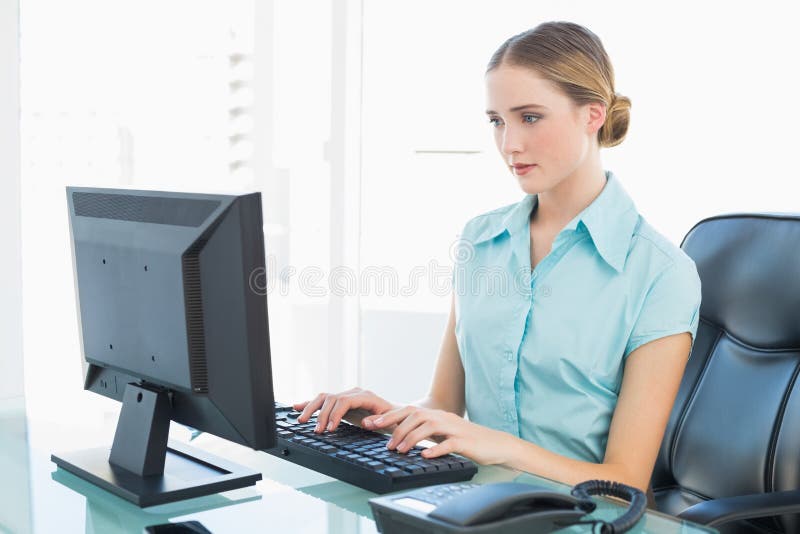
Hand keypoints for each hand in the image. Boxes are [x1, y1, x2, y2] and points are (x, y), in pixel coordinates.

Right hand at [293, 387, 395, 433]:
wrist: (397, 413)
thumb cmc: (394, 418)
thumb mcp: (390, 421)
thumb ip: (378, 420)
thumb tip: (366, 422)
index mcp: (365, 396)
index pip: (344, 401)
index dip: (335, 414)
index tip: (330, 429)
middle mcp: (354, 392)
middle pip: (332, 398)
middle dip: (322, 415)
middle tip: (317, 431)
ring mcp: (347, 395)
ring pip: (325, 397)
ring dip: (312, 408)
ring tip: (302, 421)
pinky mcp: (341, 401)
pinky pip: (324, 400)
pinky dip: (310, 403)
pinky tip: (297, 406)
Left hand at [362, 406, 509, 464]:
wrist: (497, 445)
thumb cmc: (469, 441)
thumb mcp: (444, 434)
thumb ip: (425, 433)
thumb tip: (401, 437)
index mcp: (437, 415)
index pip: (409, 410)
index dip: (389, 416)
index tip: (372, 423)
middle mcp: (444, 418)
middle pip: (416, 415)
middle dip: (396, 426)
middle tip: (384, 441)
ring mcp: (455, 428)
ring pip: (428, 426)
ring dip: (411, 437)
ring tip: (399, 450)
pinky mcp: (465, 442)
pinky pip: (448, 443)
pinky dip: (435, 448)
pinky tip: (425, 456)